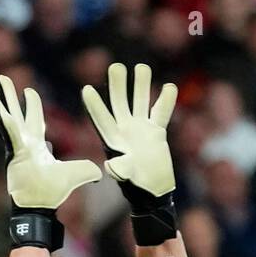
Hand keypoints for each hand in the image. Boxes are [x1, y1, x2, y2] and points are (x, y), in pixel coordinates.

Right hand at [0, 74, 100, 211]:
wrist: (42, 206)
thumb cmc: (53, 193)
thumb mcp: (78, 174)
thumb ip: (88, 170)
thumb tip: (101, 173)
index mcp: (36, 145)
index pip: (34, 120)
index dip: (32, 105)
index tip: (28, 90)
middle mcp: (23, 143)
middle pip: (15, 113)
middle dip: (10, 96)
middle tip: (3, 78)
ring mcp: (15, 148)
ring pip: (4, 119)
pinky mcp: (12, 154)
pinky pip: (8, 135)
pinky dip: (3, 123)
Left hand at [81, 62, 176, 198]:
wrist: (152, 189)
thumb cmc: (136, 184)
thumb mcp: (126, 177)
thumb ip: (120, 169)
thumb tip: (112, 165)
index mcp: (113, 140)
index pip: (101, 119)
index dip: (94, 105)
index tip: (86, 89)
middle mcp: (125, 130)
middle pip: (120, 103)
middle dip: (118, 86)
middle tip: (116, 67)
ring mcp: (141, 129)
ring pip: (140, 102)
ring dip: (141, 85)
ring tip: (141, 67)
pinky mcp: (156, 132)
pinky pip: (161, 113)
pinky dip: (165, 101)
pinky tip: (169, 86)